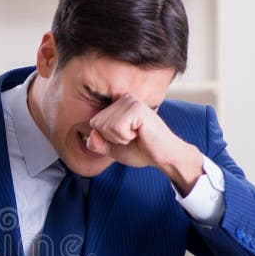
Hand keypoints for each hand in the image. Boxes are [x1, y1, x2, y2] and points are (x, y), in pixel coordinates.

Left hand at [87, 93, 202, 193]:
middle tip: (132, 137)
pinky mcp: (137, 108)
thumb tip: (91, 134)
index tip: (125, 138)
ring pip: (106, 126)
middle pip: (97, 124)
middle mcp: (123, 99)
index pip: (94, 123)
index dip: (106, 138)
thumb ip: (96, 143)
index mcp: (117, 106)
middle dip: (112, 138)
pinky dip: (126, 137)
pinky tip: (140, 133)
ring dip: (120, 138)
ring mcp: (130, 101)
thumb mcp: (111, 148)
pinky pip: (117, 127)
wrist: (162, 156)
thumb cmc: (140, 150)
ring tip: (137, 135)